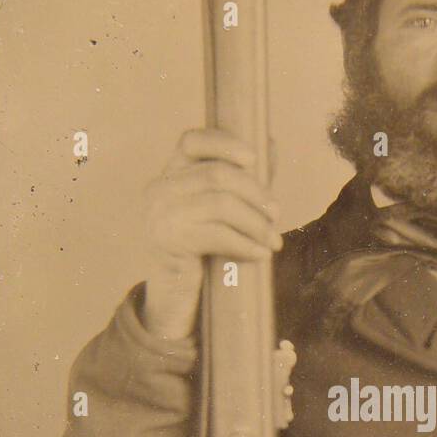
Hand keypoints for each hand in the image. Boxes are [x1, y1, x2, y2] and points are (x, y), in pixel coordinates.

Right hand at [141, 128, 281, 340]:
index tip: (254, 159)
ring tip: (274, 240)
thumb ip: (242, 179)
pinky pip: (217, 234)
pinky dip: (246, 244)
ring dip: (256, 223)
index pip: (192, 141)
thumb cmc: (204, 249)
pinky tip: (262, 254)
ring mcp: (160, 214)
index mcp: (172, 173)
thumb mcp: (223, 211)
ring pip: (221, 204)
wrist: (176, 295)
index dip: (224, 143)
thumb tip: (269, 143)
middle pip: (217, 175)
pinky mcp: (167, 241)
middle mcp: (160, 188)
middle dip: (255, 193)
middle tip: (277, 214)